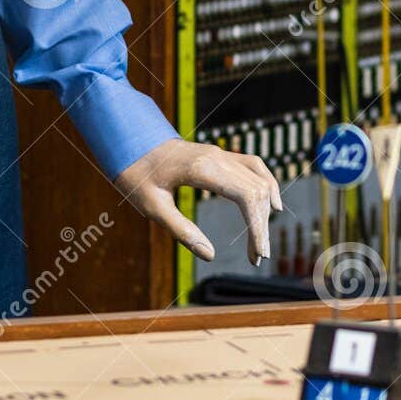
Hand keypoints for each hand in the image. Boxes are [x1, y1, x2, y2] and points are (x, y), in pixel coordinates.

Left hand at [114, 138, 281, 265]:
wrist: (129, 141)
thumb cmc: (136, 175)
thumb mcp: (152, 207)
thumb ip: (182, 231)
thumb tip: (210, 255)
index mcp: (203, 169)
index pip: (247, 197)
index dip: (258, 228)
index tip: (259, 255)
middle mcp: (217, 157)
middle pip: (258, 190)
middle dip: (262, 226)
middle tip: (256, 259)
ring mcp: (220, 153)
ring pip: (259, 178)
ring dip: (266, 208)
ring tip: (260, 240)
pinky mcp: (219, 154)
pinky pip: (253, 167)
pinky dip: (266, 185)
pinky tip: (271, 203)